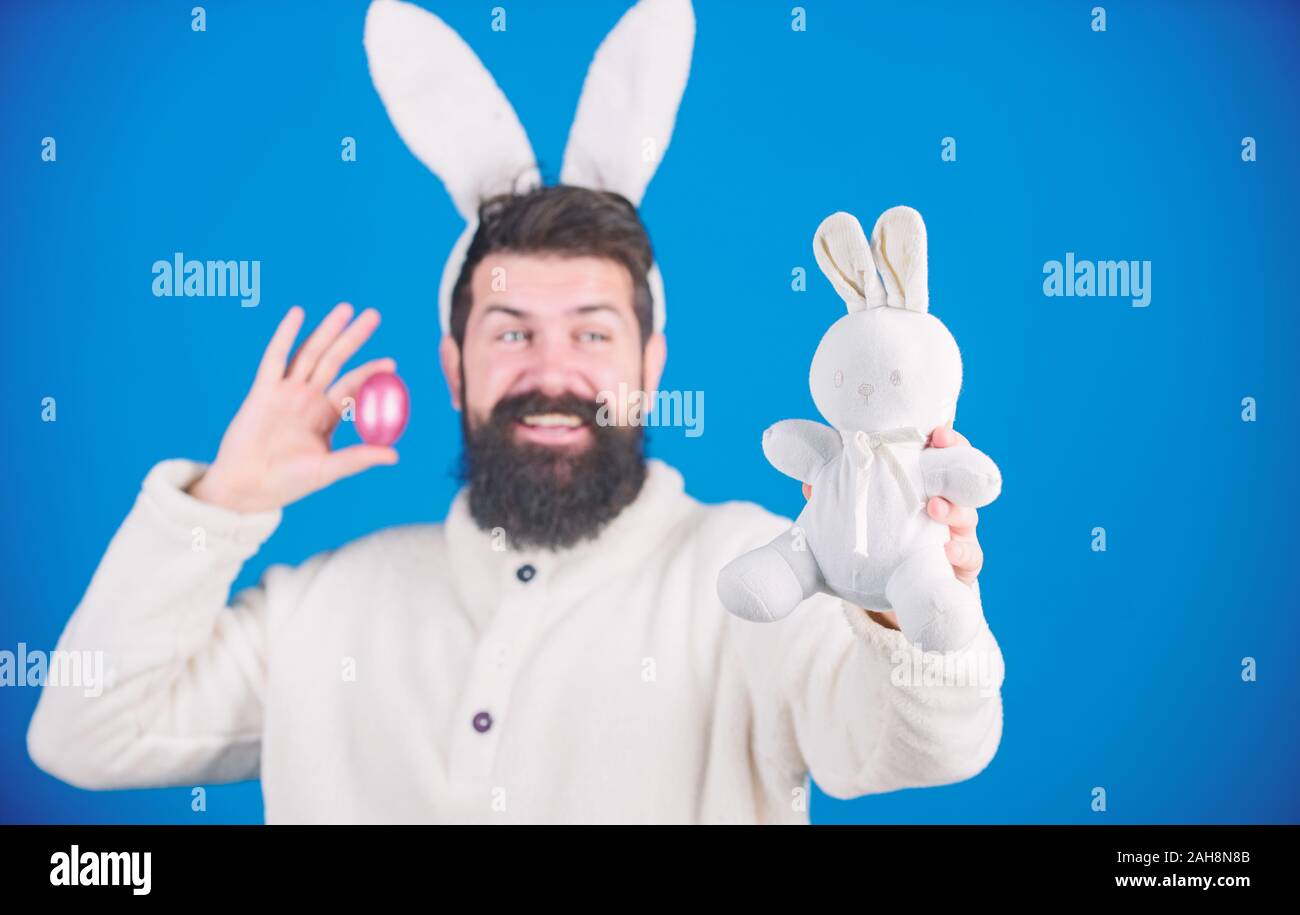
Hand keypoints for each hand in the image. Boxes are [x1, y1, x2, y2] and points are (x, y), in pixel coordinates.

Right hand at [187, 303, 398, 512]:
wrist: (247, 488)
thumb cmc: (288, 483)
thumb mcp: (328, 469)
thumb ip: (358, 458)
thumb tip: (395, 455)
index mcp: (325, 415)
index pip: (352, 386)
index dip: (370, 373)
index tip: (392, 363)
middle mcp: (307, 398)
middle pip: (335, 360)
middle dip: (354, 338)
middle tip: (373, 315)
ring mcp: (285, 392)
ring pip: (310, 353)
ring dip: (327, 330)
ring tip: (346, 309)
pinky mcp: (262, 391)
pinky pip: (275, 358)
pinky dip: (286, 335)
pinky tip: (298, 314)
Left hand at [799, 423, 984, 631]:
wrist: (899, 593)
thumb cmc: (881, 542)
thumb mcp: (863, 516)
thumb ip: (838, 499)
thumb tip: (807, 484)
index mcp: (924, 487)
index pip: (939, 456)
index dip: (944, 439)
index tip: (936, 429)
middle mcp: (947, 506)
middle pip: (961, 476)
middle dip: (959, 457)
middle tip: (943, 446)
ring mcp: (958, 535)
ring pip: (967, 516)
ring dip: (956, 509)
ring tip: (936, 507)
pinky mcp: (961, 568)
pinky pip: (969, 560)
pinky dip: (961, 554)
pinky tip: (948, 551)